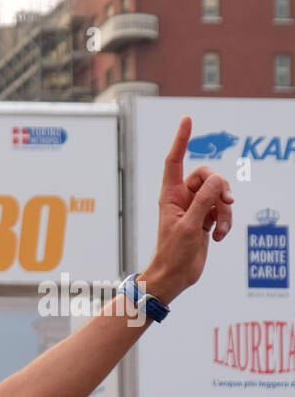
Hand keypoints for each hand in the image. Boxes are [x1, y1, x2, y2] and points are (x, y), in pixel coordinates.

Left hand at [139, 116, 233, 304]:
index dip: (181, 140)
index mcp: (169, 196)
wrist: (175, 276)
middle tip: (226, 204)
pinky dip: (224, 222)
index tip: (186, 120)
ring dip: (224, 212)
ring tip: (219, 230)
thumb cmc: (174, 253)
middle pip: (207, 176)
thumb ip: (204, 200)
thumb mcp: (190, 226)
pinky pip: (222, 210)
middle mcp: (181, 198)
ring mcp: (194, 208)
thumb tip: (218, 181)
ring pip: (219, 195)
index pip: (174, 161)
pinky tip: (218, 237)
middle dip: (220, 188)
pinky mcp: (205, 218)